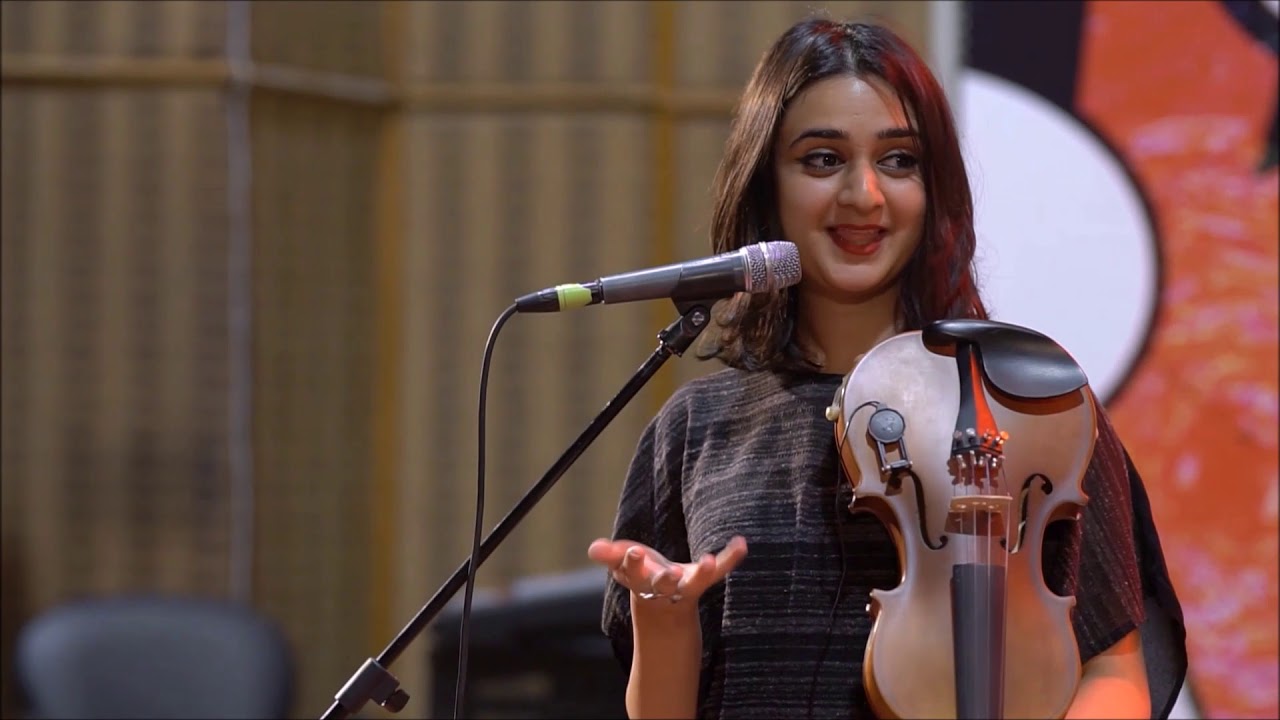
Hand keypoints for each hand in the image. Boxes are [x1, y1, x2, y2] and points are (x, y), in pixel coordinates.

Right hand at [587, 536, 747, 605]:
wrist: (664, 606)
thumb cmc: (641, 577)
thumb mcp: (623, 565)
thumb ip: (610, 555)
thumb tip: (592, 549)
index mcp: (638, 580)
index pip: (631, 573)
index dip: (632, 563)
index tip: (634, 552)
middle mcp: (662, 587)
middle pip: (661, 585)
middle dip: (664, 579)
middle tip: (670, 573)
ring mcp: (684, 587)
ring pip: (693, 584)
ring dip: (700, 574)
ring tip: (707, 561)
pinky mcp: (703, 582)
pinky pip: (720, 571)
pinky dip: (730, 558)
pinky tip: (741, 544)